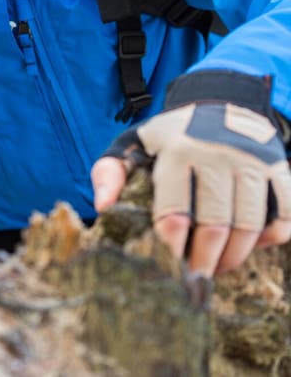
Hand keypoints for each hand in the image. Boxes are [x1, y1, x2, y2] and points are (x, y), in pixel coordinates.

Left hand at [91, 71, 290, 275]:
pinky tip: (250, 243)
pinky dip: (269, 239)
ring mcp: (252, 162)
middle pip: (214, 227)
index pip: (174, 215)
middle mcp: (217, 155)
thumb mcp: (136, 143)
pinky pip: (282, 218)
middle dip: (202, 262)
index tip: (167, 264)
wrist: (220, 99)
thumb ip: (111, 172)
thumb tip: (103, 208)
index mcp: (178, 152)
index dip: (170, 248)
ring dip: (233, 257)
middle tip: (193, 278)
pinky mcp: (278, 168)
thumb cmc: (172, 134)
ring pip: (249, 227)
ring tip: (217, 267)